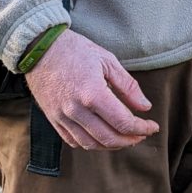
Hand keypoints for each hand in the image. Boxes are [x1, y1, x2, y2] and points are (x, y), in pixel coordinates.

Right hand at [26, 29, 159, 150]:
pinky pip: (73, 141)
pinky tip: (101, 137)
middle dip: (130, 140)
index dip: (142, 129)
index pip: (123, 122)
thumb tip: (145, 107)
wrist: (39, 47)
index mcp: (92, 93)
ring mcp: (62, 116)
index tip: (152, 126)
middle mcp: (76, 109)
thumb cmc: (74, 50)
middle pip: (109, 138)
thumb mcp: (107, 60)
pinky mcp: (53, 119)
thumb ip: (128, 86)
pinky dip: (90, 144)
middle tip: (141, 135)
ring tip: (124, 138)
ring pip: (91, 144)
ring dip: (111, 145)